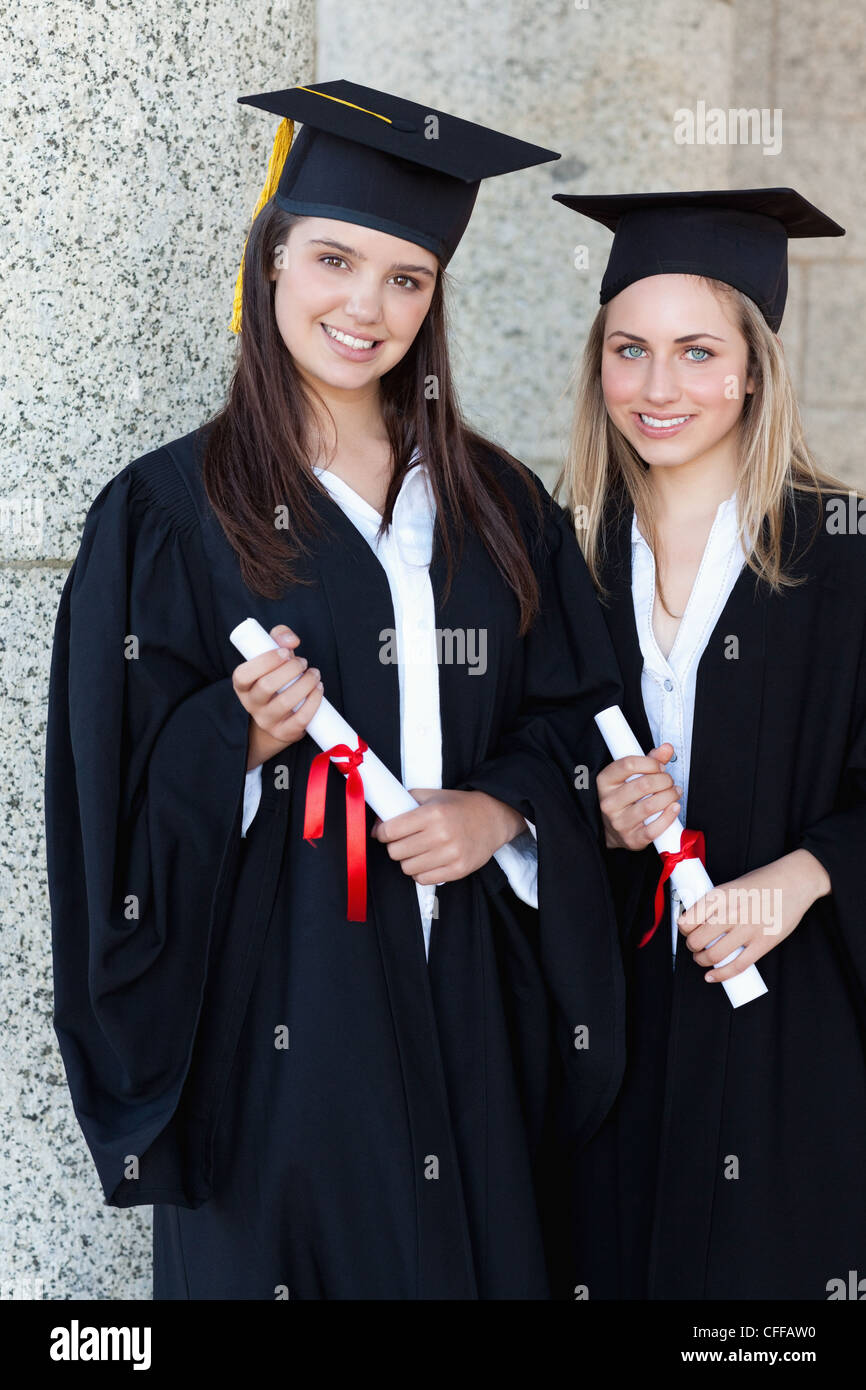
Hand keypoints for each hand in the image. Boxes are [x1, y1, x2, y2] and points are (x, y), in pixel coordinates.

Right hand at [232, 624, 324, 769]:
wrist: (279, 717)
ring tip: (314, 674)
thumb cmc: (276, 678)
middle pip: (267, 686)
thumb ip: (278, 637)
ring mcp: (267, 720)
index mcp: (242, 685)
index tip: (285, 652)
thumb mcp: (271, 655)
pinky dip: (314, 701)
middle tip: (304, 662)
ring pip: (286, 702)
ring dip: (305, 683)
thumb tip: (292, 641)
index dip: (265, 661)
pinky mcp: (284, 732)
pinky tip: (318, 689)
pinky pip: (301, 719)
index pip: (243, 674)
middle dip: (291, 670)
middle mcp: (251, 704)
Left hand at [370, 788, 524, 884]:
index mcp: (432, 813)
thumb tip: (376, 826)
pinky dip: (420, 872)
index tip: (385, 832)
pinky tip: (427, 861)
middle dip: (394, 846)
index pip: (390, 831)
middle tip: (403, 841)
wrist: (492, 818)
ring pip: (407, 868)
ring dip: (408, 861)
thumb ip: (402, 803)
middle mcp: (441, 834)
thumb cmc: (458, 806)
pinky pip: (423, 880)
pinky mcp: (458, 870)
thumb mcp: (431, 795)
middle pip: (396, 852)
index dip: (382, 833)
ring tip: (417, 851)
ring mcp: (451, 854)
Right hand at [597, 744, 681, 849]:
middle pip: (644, 784)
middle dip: (664, 780)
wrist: (611, 830)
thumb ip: (649, 760)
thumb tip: (667, 749)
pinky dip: (669, 816)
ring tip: (674, 793)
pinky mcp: (631, 839)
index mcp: (605, 782)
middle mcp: (609, 802)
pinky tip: (674, 808)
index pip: (629, 764)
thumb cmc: (623, 799)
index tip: (660, 766)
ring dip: (670, 796)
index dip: (651, 763)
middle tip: (669, 781)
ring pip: (651, 805)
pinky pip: (655, 828)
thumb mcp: (629, 776)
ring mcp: (619, 822)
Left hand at [678, 849, 831, 982]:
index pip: (687, 920)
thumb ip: (715, 902)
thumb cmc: (763, 882)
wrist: (794, 881)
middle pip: (697, 940)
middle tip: (696, 946)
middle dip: (692, 947)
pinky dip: (721, 974)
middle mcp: (731, 912)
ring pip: (713, 955)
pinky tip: (712, 976)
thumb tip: (696, 921)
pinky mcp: (763, 943)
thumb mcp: (731, 885)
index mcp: (719, 895)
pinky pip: (737, 965)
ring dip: (703, 961)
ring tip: (704, 958)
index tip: (686, 931)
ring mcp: (747, 929)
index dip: (683, 929)